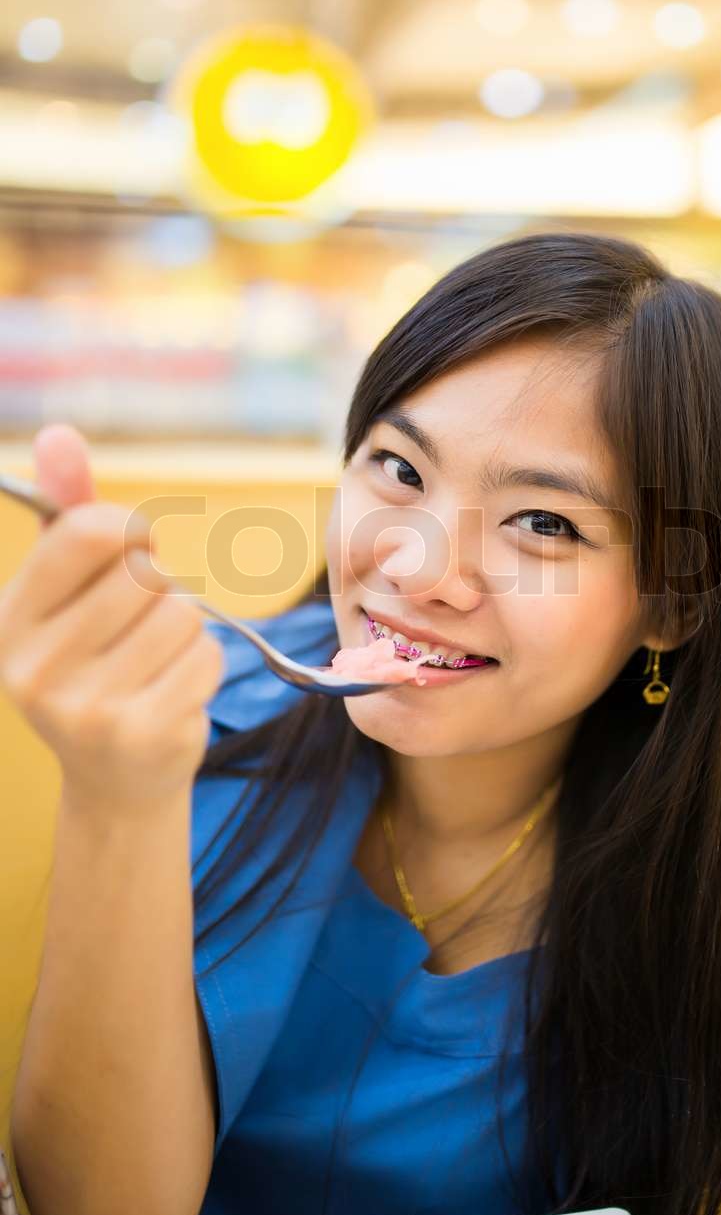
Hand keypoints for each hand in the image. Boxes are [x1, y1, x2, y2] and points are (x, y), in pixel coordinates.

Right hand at [0, 423, 223, 813]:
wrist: (116, 780)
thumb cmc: (97, 662)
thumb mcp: (70, 589)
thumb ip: (69, 510)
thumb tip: (59, 435)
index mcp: (9, 617)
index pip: (89, 532)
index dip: (129, 534)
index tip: (130, 556)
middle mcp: (33, 665)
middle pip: (144, 574)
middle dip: (159, 590)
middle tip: (139, 626)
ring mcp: (83, 706)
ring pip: (181, 614)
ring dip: (185, 632)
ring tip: (154, 661)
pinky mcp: (139, 733)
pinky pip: (206, 656)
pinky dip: (203, 666)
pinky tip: (172, 691)